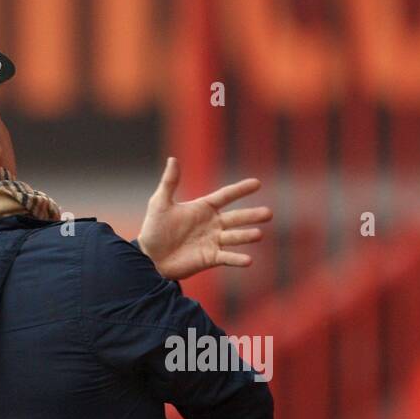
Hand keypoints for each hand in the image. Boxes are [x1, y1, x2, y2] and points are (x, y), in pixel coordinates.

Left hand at [137, 157, 270, 280]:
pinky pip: (227, 258)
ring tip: (259, 234)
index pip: (226, 196)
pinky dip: (237, 259)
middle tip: (269, 213)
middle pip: (236, 218)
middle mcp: (212, 224)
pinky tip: (249, 260)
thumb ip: (169, 182)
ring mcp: (213, 241)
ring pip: (234, 237)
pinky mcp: (210, 258)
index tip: (257, 183)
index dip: (241, 190)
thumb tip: (173, 159)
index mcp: (203, 208)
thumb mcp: (160, 203)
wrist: (150, 258)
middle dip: (252, 215)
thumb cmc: (154, 229)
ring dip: (247, 235)